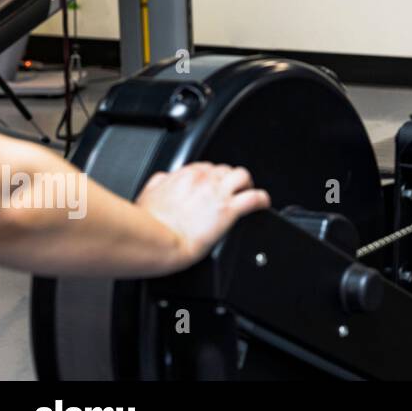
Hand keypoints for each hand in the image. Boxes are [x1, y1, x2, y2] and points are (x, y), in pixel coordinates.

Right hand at [136, 162, 270, 270]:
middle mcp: (204, 180)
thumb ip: (159, 182)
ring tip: (246, 192)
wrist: (157, 243)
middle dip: (227, 180)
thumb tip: (165, 178)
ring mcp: (218, 193)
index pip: (206, 167)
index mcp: (185, 175)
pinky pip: (255, 198)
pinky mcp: (229, 210)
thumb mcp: (148, 195)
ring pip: (242, 176)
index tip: (212, 186)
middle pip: (224, 170)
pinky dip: (262, 199)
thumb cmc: (150, 225)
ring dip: (246, 184)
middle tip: (228, 193)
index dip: (211, 177)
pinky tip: (263, 204)